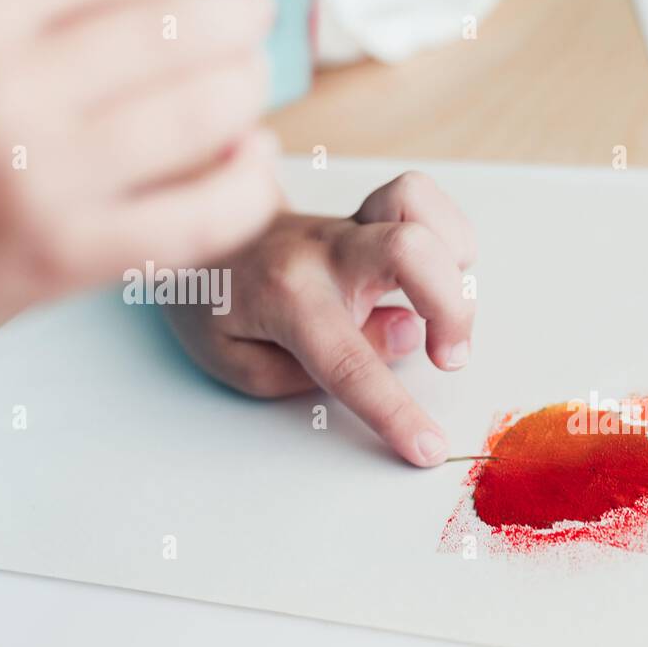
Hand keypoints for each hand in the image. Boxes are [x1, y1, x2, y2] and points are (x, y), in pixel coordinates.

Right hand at [0, 0, 280, 336]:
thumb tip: (185, 1)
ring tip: (251, 77)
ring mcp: (35, 177)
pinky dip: (249, 186)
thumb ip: (55, 12)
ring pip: (195, 116)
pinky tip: (259, 158)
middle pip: (167, 34)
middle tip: (252, 15)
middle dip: (233, 19)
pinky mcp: (67, 255)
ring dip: (243, 89)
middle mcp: (4, 88)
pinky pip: (197, 219)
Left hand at [160, 173, 477, 466]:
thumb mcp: (240, 363)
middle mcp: (324, 250)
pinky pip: (421, 198)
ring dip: (452, 263)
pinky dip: (446, 232)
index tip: (428, 448)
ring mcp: (349, 223)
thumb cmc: (221, 306)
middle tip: (448, 357)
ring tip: (444, 309)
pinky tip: (439, 272)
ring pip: (419, 208)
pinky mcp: (369, 211)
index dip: (395, 410)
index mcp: (285, 297)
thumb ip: (314, 369)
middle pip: (409, 250)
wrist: (195, 237)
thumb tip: (405, 334)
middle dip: (451, 310)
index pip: (350, 361)